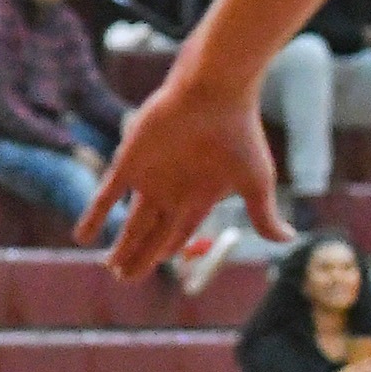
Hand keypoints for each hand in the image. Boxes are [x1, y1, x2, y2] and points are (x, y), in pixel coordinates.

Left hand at [76, 75, 291, 279]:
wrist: (212, 93)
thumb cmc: (238, 135)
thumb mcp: (256, 181)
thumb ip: (263, 214)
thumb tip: (288, 239)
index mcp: (198, 197)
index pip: (177, 234)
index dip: (165, 252)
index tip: (154, 269)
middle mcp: (171, 191)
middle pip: (151, 232)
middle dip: (138, 256)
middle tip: (123, 278)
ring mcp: (148, 178)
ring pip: (129, 221)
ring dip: (120, 245)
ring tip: (108, 266)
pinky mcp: (128, 163)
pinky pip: (105, 196)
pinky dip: (94, 217)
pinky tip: (81, 238)